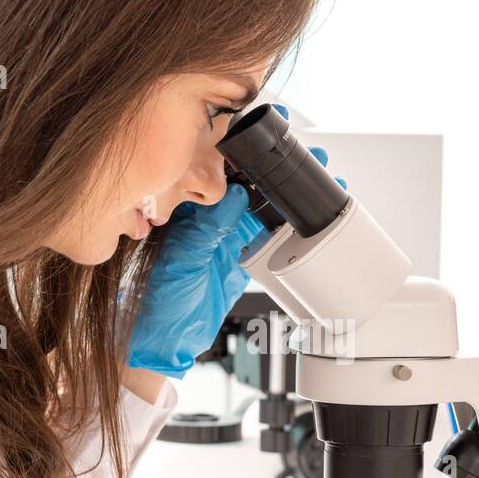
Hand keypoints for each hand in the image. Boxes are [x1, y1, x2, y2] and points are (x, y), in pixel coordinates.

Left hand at [125, 104, 338, 377]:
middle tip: (312, 153)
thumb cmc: (158, 303)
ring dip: (290, 190)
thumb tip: (235, 196)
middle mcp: (208, 218)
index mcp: (187, 209)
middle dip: (280, 166)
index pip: (220, 168)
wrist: (163, 341)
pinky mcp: (241, 258)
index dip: (246, 148)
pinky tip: (305, 211)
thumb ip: (208, 230)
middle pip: (250, 181)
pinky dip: (289, 220)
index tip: (270, 135)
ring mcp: (227, 237)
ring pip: (264, 204)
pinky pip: (268, 233)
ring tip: (320, 176)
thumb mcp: (183, 262)